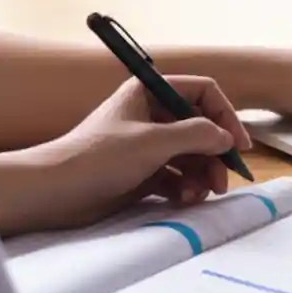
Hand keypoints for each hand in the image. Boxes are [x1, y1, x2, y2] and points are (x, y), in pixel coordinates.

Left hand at [0, 76, 252, 234]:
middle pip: (201, 128)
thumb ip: (197, 134)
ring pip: (192, 155)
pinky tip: (184, 199)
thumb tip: (227, 138)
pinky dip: (186, 188)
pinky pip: (178, 176)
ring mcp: (147, 145)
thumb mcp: (153, 141)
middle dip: (215, 155)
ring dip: (202, 175)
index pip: (202, 92)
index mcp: (149, 93)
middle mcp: (151, 115)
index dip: (225, 116)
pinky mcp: (143, 172)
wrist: (53, 191)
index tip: (238, 145)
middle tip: (223, 182)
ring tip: (201, 195)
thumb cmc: (99, 157)